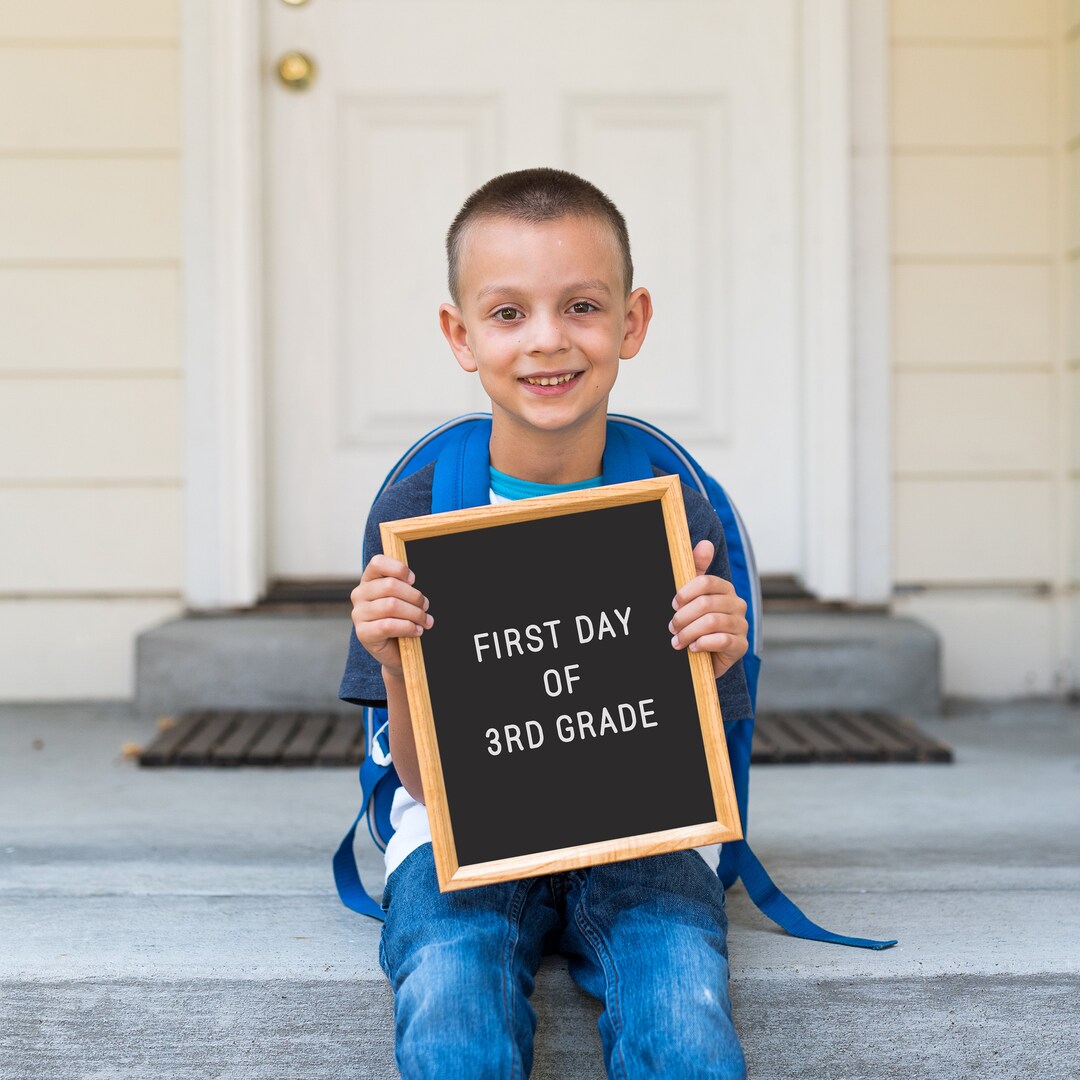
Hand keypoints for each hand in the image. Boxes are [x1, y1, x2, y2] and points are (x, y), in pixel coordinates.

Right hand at [350, 554, 433, 675]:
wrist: (397, 651)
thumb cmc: (401, 619)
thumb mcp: (403, 598)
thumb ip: (403, 585)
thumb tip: (411, 580)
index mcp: (368, 580)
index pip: (378, 562)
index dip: (398, 568)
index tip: (413, 579)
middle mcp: (359, 594)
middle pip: (390, 585)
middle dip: (414, 596)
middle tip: (425, 606)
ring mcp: (358, 614)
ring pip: (392, 605)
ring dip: (415, 614)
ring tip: (425, 621)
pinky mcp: (363, 633)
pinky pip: (389, 625)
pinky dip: (408, 627)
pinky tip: (417, 631)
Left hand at [669, 540, 748, 678]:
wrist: (704, 656)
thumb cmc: (696, 622)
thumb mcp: (692, 597)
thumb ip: (696, 569)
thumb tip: (705, 543)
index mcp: (726, 589)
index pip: (707, 582)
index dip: (686, 593)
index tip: (673, 605)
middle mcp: (738, 604)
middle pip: (706, 603)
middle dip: (683, 617)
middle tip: (671, 628)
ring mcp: (741, 625)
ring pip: (712, 622)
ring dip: (689, 633)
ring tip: (677, 641)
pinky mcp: (741, 645)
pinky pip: (722, 640)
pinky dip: (703, 644)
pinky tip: (693, 648)